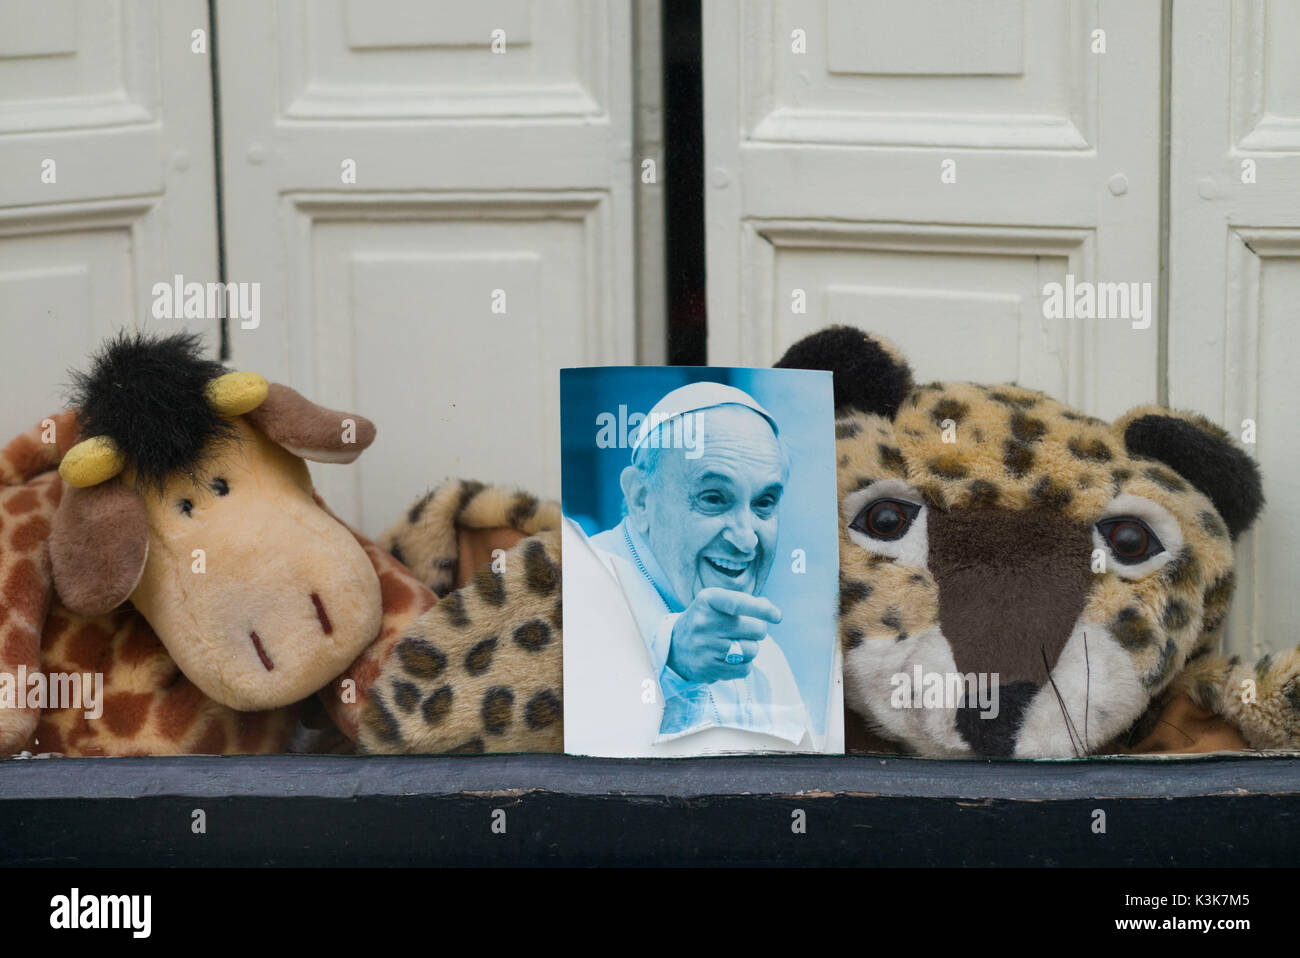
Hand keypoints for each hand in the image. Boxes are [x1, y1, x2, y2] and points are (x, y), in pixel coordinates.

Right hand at [666, 588, 782, 683]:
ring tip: (736, 645)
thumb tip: (770, 610)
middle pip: (756, 629)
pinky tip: (730, 659)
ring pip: (752, 650)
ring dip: (751, 649)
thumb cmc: (705, 621)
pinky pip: (744, 669)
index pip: (739, 603)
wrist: (674, 647)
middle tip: (747, 631)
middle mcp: (705, 622)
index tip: (777, 616)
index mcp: (708, 600)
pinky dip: (744, 664)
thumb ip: (745, 602)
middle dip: (758, 631)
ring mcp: (706, 647)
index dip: (763, 610)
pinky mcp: (708, 668)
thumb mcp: (718, 603)